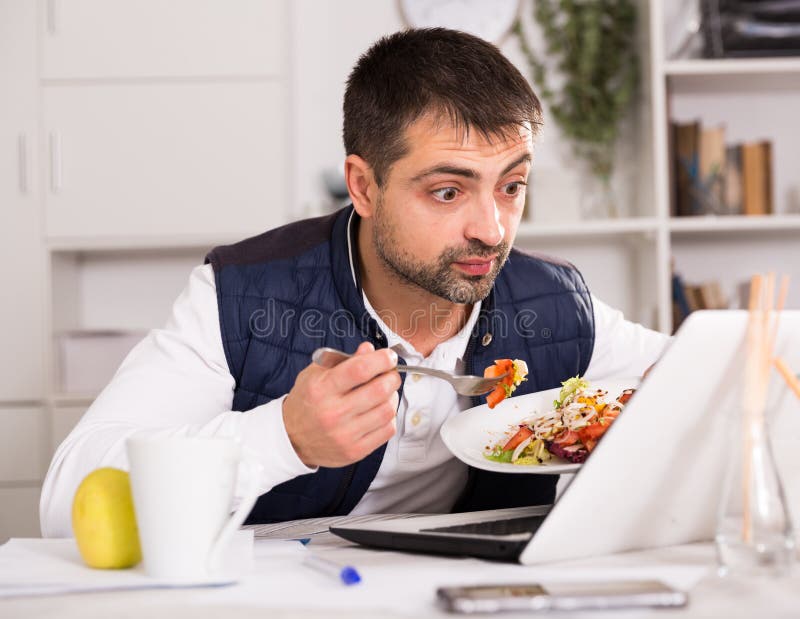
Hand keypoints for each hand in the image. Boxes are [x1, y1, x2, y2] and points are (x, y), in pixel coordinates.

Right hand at [282, 342, 399, 467]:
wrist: (291, 439)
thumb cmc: (306, 402)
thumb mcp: (315, 374)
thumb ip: (342, 361)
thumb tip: (369, 350)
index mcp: (322, 389)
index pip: (360, 370)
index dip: (381, 360)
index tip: (388, 356)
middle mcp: (333, 413)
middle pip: (379, 390)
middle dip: (392, 377)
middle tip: (390, 374)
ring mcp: (345, 435)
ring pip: (387, 410)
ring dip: (392, 396)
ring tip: (386, 392)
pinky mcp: (355, 451)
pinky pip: (387, 430)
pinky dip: (390, 417)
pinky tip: (381, 411)